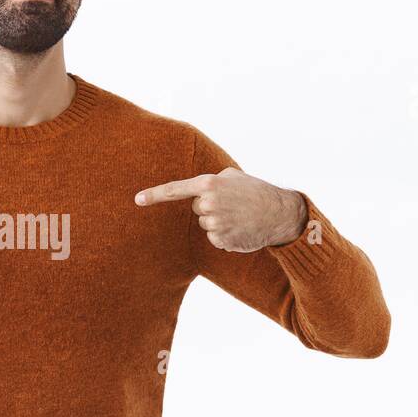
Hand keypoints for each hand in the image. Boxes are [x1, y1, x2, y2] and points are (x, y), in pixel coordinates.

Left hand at [134, 167, 306, 252]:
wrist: (279, 214)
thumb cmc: (256, 191)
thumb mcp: (234, 176)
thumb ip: (212, 180)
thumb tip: (197, 189)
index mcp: (209, 184)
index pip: (175, 190)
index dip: (154, 195)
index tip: (137, 200)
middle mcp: (208, 204)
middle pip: (197, 209)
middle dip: (211, 207)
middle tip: (232, 205)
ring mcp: (215, 224)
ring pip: (206, 225)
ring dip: (219, 222)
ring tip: (239, 216)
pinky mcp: (222, 241)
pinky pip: (215, 238)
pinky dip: (226, 235)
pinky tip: (240, 229)